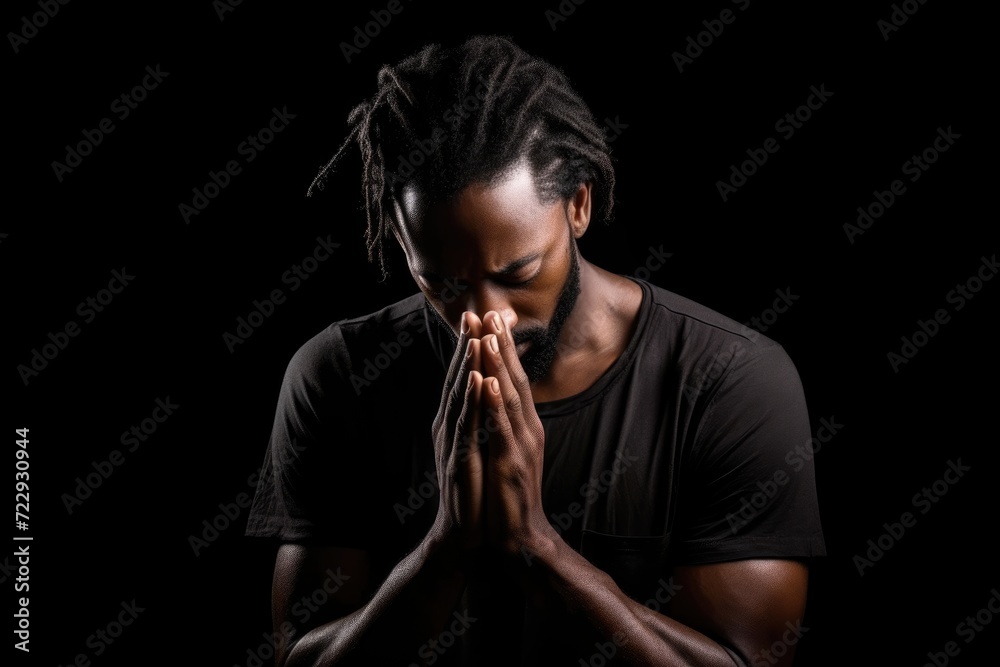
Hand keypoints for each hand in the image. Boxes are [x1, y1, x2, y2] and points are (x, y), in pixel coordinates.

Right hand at [430, 312, 486, 549]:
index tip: (480, 317)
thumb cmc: (473, 489)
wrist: (464, 533)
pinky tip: (480, 380)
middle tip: (472, 313)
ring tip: (475, 336)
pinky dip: (473, 400)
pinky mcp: (459, 460)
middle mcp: (449, 427)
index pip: (464, 377)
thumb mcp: (475, 446)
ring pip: (460, 397)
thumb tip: (487, 390)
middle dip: (466, 346)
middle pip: (458, 379)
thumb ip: (477, 418)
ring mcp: (452, 443)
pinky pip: (467, 424)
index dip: (470, 347)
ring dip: (468, 365)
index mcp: (455, 422)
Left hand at [478, 311, 554, 555]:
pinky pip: (502, 427)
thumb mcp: (507, 449)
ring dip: (499, 366)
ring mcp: (522, 444)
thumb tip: (493, 393)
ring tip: (490, 337)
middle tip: (492, 313)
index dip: (504, 348)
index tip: (492, 318)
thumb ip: (504, 421)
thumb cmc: (508, 492)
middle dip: (503, 346)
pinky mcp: (511, 462)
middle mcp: (528, 428)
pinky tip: (488, 382)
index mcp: (525, 424)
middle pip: (515, 379)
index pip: (514, 378)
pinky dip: (494, 402)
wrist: (518, 534)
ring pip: (511, 397)